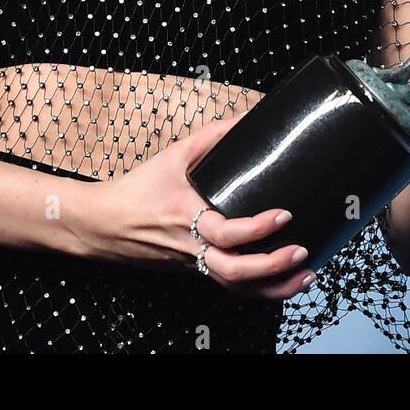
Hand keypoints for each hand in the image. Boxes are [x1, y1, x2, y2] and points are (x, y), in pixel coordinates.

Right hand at [84, 112, 315, 300]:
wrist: (103, 224)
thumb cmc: (137, 188)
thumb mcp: (173, 156)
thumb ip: (211, 137)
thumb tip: (247, 118)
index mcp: (186, 217)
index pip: (226, 232)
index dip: (257, 228)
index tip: (284, 215)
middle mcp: (191, 247)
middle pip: (235, 272)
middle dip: (273, 266)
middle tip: (302, 250)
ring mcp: (193, 264)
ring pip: (236, 287)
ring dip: (274, 287)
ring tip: (306, 276)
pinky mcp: (194, 271)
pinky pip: (229, 288)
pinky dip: (259, 291)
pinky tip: (282, 284)